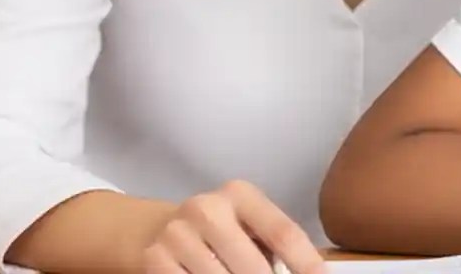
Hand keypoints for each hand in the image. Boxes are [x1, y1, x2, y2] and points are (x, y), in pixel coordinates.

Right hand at [142, 180, 324, 273]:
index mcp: (240, 194)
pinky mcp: (154, 259)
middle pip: (255, 268)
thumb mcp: (250, 226)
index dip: (306, 264)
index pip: (284, 233)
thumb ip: (276, 245)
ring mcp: (177, 234)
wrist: (160, 229)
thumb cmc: (222, 231)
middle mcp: (207, 208)